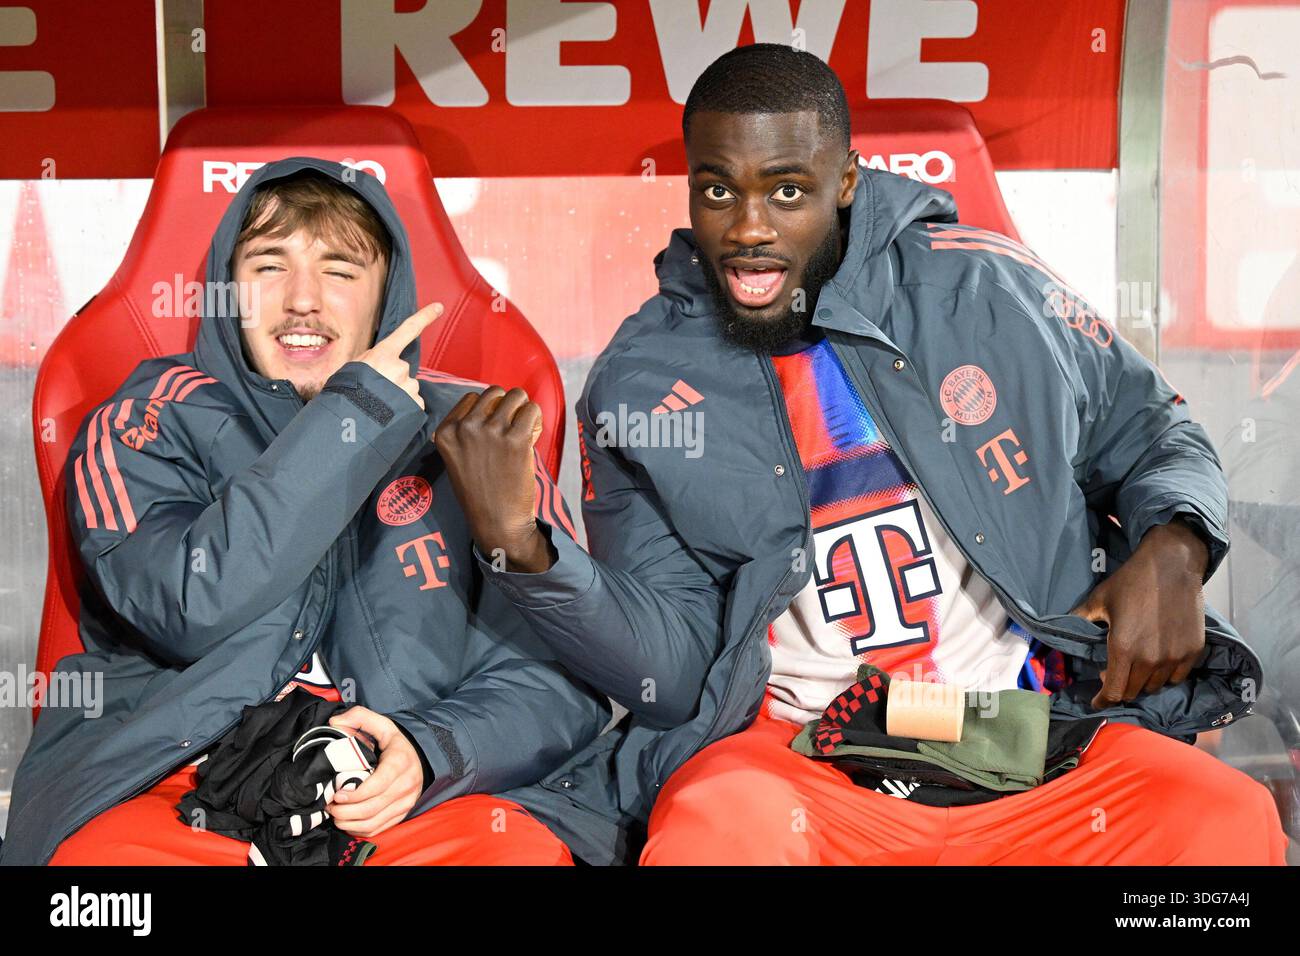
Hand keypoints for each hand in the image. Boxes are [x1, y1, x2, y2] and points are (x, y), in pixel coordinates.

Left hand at [325, 706, 423, 837]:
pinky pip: (379, 829)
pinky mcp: (402, 813)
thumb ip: (359, 717)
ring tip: (334, 815)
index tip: (336, 794)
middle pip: (372, 808)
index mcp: (400, 762)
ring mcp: (405, 802)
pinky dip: (359, 829)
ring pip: (374, 822)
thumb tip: (334, 722)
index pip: (377, 786)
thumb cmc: (396, 743)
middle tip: (329, 806)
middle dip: (345, 811)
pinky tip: (347, 822)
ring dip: (349, 823)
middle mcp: (406, 785)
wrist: (421, 757)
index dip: (354, 795)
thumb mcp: (382, 724)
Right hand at [355, 302, 442, 410]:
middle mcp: (400, 368)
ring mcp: (409, 386)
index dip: (424, 317)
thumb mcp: (353, 369)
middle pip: (402, 371)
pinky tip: (389, 414)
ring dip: (398, 396)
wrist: (349, 422)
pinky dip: (404, 409)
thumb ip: (371, 361)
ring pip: (408, 388)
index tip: (439, 307)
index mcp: (383, 355)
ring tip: (380, 406)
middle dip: (392, 381)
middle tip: (375, 393)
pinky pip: (413, 403)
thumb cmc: (346, 394)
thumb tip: (381, 363)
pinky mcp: (416, 404)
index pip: (407, 330)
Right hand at [434, 386, 553, 572]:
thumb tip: (498, 404)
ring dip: (524, 410)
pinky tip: (532, 438)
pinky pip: (532, 410)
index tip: (495, 429)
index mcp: (446, 431)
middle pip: (495, 392)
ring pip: (516, 396)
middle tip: (513, 429)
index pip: (472, 398)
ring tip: (524, 432)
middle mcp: (465, 428)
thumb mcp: (458, 458)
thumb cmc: (480, 492)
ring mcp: (490, 431)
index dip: (489, 410)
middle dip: (508, 406)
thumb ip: (468, 431)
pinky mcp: (515, 439)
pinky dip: (536, 420)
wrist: (497, 521)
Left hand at [1071, 519, 1209, 709]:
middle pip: (1133, 692)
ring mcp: (1174, 657)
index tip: (1098, 702)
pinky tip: (1157, 662)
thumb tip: (1063, 627)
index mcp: (1122, 649)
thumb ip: (1080, 618)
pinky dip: (1165, 675)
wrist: (1171, 565)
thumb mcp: (1098, 600)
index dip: (1103, 700)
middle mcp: (1149, 659)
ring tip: (1135, 666)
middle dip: (1120, 688)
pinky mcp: (1193, 651)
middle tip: (1113, 674)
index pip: (1113, 692)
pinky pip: (1177, 676)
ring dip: (1142, 682)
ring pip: (1155, 686)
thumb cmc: (1130, 581)